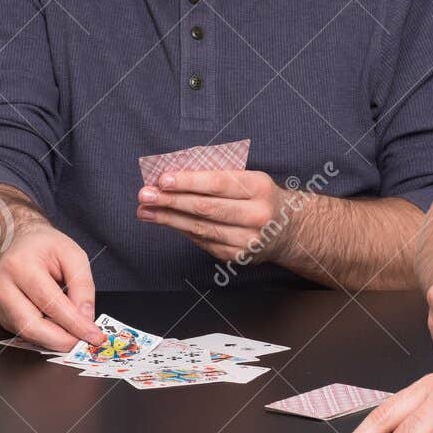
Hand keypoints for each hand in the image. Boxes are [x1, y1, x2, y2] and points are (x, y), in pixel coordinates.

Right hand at [0, 221, 104, 350]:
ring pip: (26, 333)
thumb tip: (85, 318)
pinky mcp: (1, 314)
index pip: (50, 303)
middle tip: (83, 343)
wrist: (22, 243)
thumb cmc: (46, 246)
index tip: (93, 335)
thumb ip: (83, 286)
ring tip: (75, 336)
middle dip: (61, 340)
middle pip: (31, 325)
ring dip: (54, 341)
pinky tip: (58, 329)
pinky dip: (44, 336)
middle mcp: (3, 285)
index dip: (74, 323)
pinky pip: (24, 333)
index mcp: (20, 265)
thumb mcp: (74, 255)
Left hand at [136, 169, 289, 262]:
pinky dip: (182, 230)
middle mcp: (257, 215)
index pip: (218, 183)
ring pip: (201, 228)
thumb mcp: (248, 178)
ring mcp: (248, 240)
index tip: (162, 179)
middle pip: (206, 208)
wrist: (287, 228)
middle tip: (144, 195)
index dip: (188, 181)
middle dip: (171, 201)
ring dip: (168, 218)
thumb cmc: (258, 196)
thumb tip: (173, 177)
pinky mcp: (238, 256)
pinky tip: (166, 222)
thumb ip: (216, 176)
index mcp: (259, 188)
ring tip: (145, 210)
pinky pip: (203, 241)